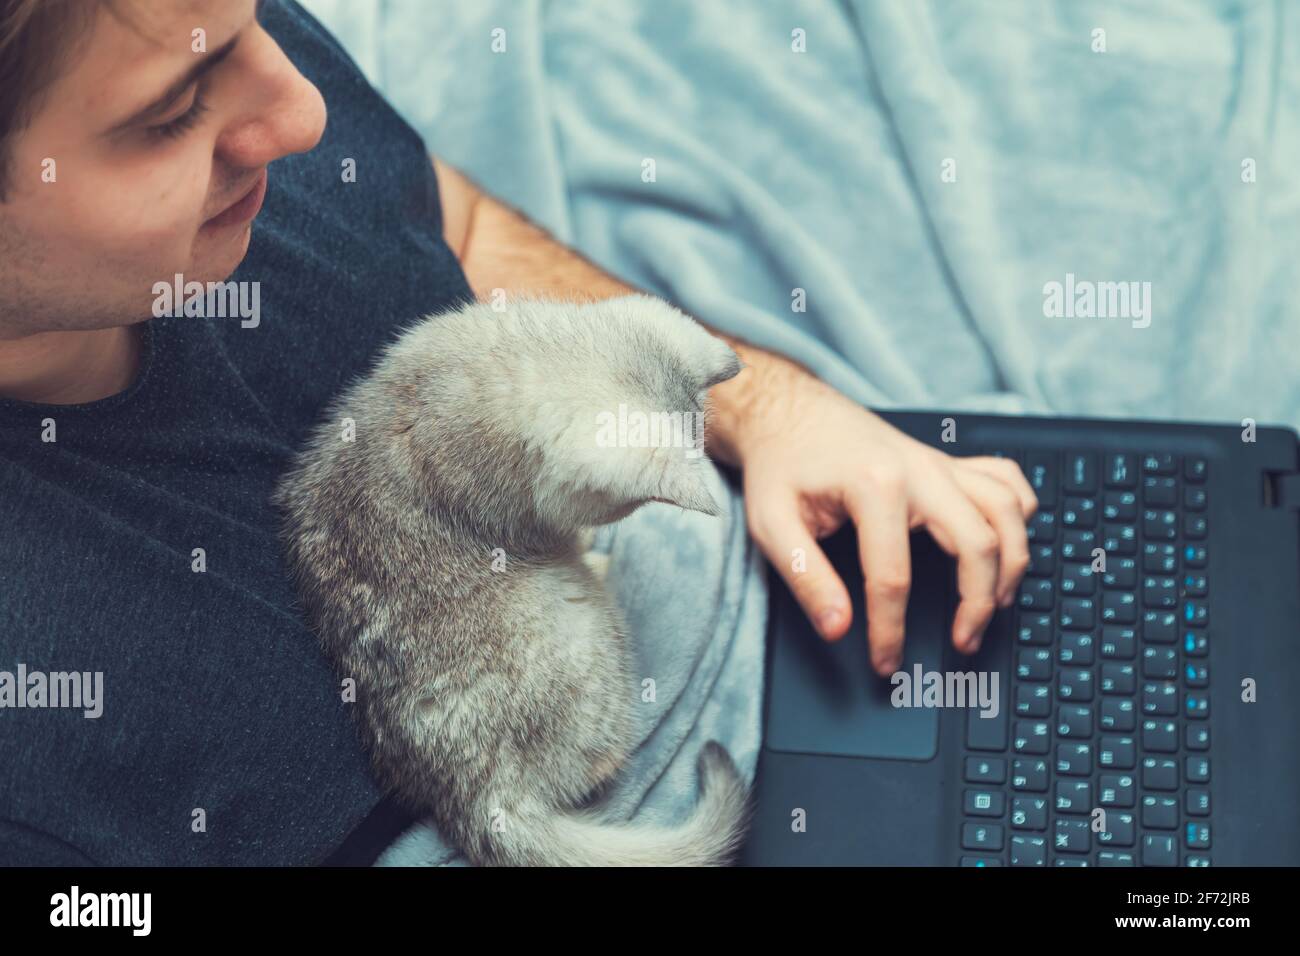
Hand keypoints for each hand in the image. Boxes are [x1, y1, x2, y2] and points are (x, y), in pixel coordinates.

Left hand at [710, 354, 1036, 677]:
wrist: (788, 412)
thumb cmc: (780, 466)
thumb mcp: (771, 523)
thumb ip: (804, 577)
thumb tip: (837, 627)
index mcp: (873, 486)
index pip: (893, 578)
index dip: (890, 630)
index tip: (885, 662)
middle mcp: (918, 470)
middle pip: (977, 544)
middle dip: (978, 604)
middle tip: (962, 642)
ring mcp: (939, 462)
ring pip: (1007, 511)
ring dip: (1012, 563)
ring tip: (994, 605)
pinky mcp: (946, 461)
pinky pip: (1006, 479)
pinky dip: (1018, 512)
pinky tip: (1005, 544)